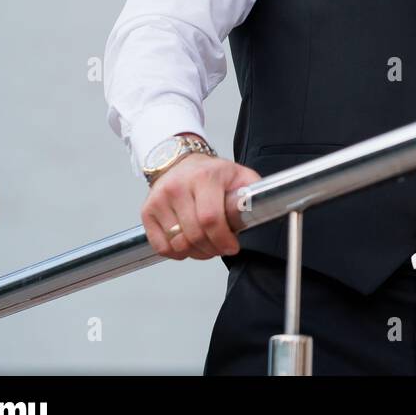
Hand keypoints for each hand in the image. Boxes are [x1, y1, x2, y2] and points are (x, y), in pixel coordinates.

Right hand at [141, 153, 260, 259]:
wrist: (180, 162)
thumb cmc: (211, 173)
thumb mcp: (238, 174)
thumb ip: (252, 191)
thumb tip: (268, 205)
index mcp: (204, 177)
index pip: (210, 218)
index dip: (222, 239)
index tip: (231, 246)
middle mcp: (178, 186)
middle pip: (194, 234)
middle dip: (212, 248)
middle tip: (221, 247)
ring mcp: (160, 199)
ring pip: (177, 243)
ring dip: (195, 252)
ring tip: (206, 245)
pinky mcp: (147, 210)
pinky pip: (160, 246)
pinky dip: (176, 252)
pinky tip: (187, 245)